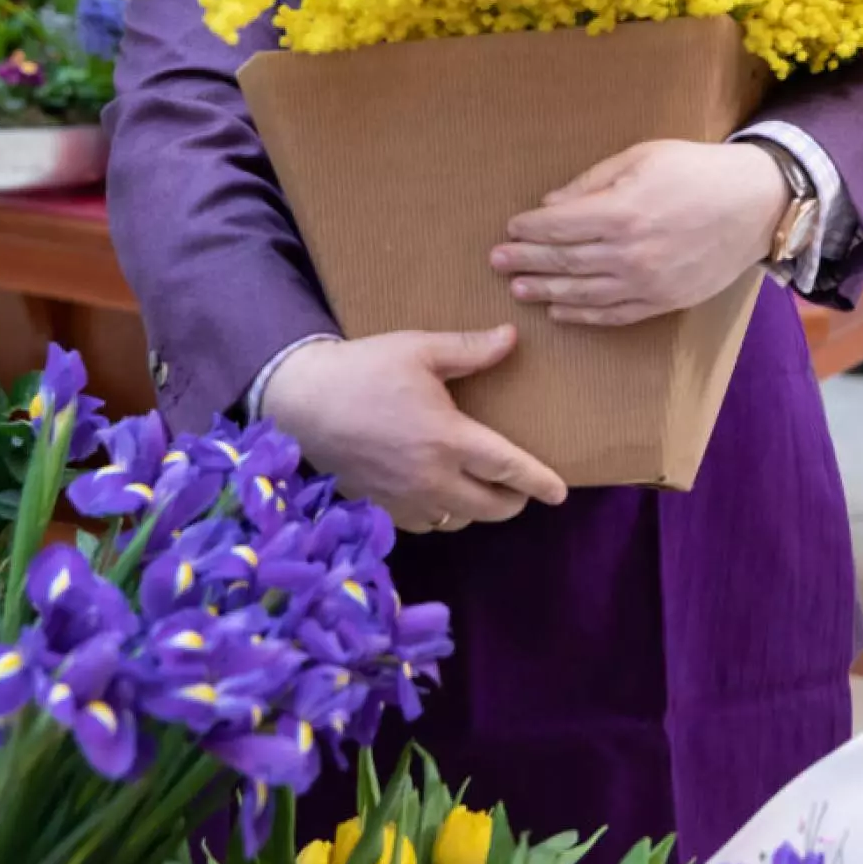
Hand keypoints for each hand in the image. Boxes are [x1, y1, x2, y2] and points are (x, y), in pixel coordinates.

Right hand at [262, 329, 567, 534]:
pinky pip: (425, 524)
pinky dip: (441, 513)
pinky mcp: (380, 509)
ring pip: (459, 520)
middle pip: (491, 507)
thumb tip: (512, 338)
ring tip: (479, 485)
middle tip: (519, 485)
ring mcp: (404, 499)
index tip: (560, 491)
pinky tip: (439, 492)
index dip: (539, 482)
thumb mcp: (418, 349)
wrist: (301, 401)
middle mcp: (431, 478)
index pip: (508, 469)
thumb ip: (469, 349)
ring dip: (477, 507)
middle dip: (514, 500)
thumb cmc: (363, 369)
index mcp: (447, 438)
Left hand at [490, 140, 790, 327]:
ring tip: (518, 288)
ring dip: (546, 291)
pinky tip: (560, 310)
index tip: (511, 227)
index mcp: (623, 212)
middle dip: (526, 260)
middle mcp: (631, 253)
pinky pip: (615, 315)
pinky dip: (583, 315)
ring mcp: (649, 282)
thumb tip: (551, 205)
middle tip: (497, 261)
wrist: (757, 204)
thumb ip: (593, 182)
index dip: (530, 228)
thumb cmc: (698, 170)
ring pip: (584, 293)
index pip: (559, 226)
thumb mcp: (643, 157)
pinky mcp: (665, 301)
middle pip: (565, 261)